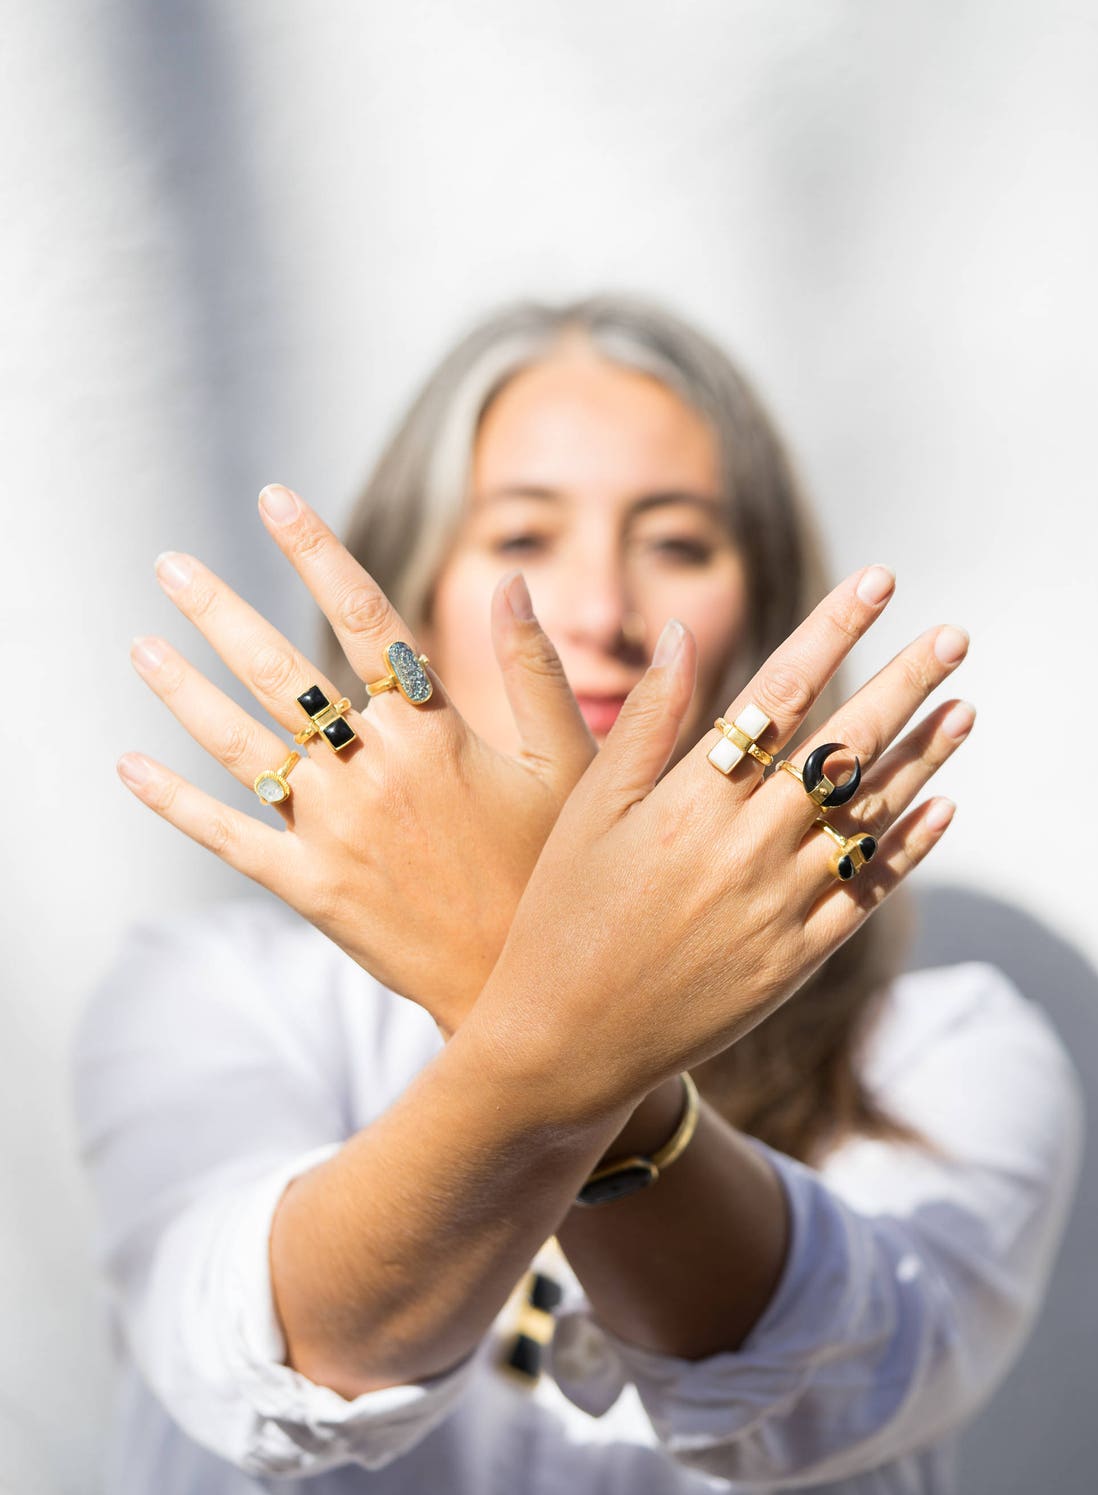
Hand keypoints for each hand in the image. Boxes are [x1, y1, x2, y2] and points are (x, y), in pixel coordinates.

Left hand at [117, 484, 595, 1033]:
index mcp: (434, 733)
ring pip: (241, 746)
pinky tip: (130, 768)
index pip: (367, 619)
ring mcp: (332, 831)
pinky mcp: (309, 887)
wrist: (526, 995)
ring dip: (184, 692)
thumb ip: (535, 671)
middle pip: (280, 672)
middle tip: (169, 564)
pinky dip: (176, 804)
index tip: (274, 499)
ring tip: (140, 646)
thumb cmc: (556, 875)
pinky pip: (229, 836)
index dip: (317, 553)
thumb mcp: (570, 768)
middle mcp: (371, 772)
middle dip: (218, 612)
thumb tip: (509, 580)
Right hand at [467, 566, 973, 1116]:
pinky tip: (943, 808)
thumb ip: (643, 722)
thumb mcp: (586, 810)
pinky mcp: (797, 961)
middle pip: (845, 746)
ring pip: (870, 815)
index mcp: (692, 799)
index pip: (781, 693)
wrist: (565, 1043)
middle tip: (954, 637)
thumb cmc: (561, 915)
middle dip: (904, 682)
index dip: (835, 631)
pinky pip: (869, 893)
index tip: (878, 582)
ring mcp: (780, 906)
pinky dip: (910, 847)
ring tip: (965, 706)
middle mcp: (747, 846)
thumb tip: (685, 635)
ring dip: (925, 756)